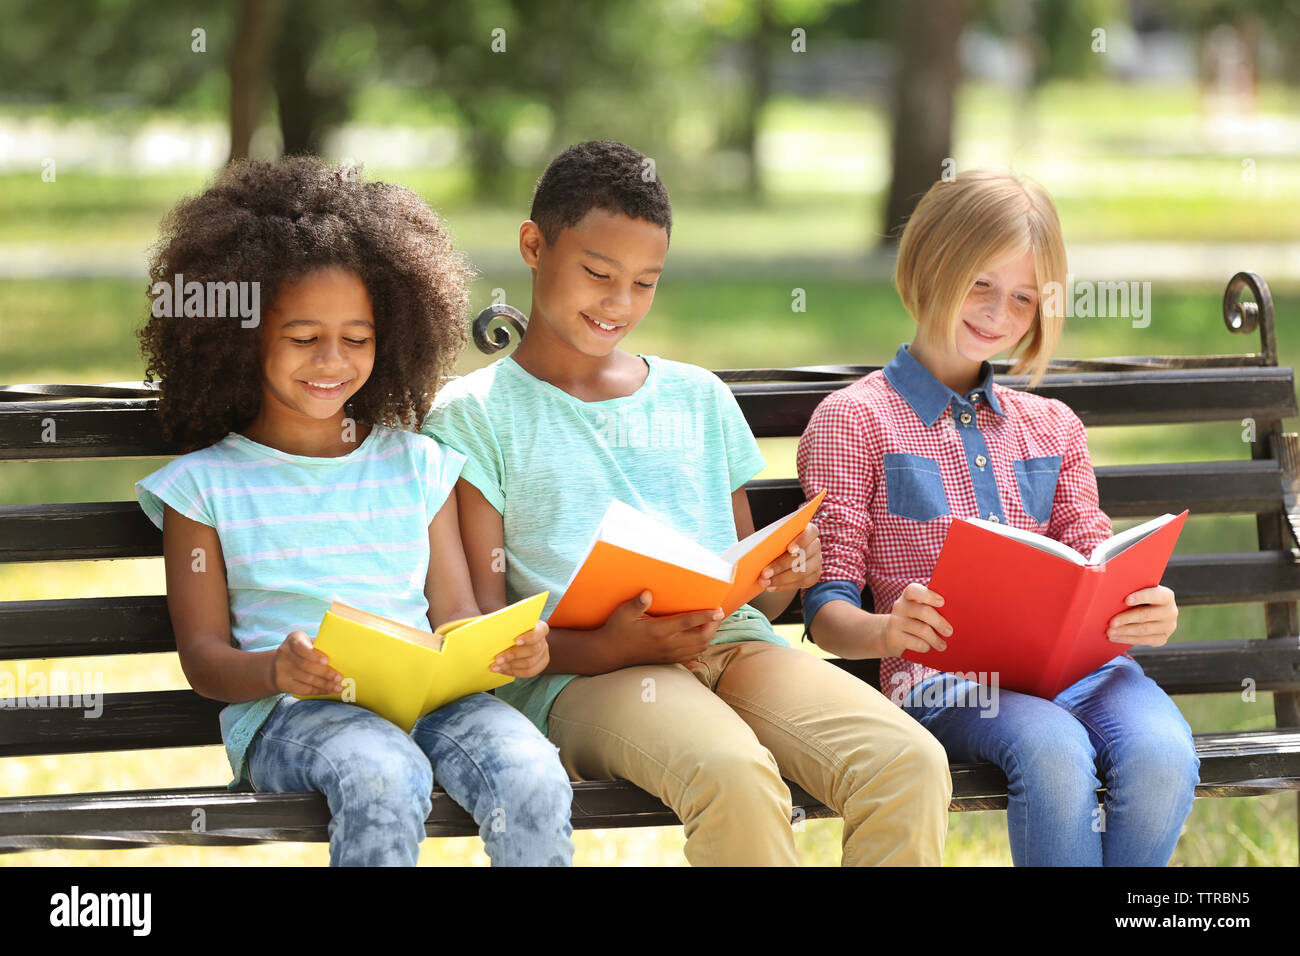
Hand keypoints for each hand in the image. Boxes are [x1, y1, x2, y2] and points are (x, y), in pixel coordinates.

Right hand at [271, 630, 343, 694]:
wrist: (278, 664)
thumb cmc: (303, 651)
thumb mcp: (308, 642)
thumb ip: (320, 645)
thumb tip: (342, 652)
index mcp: (293, 639)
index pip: (301, 647)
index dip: (314, 655)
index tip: (327, 661)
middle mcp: (284, 653)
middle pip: (306, 665)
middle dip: (325, 672)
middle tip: (339, 677)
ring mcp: (281, 669)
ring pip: (306, 679)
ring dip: (324, 684)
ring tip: (338, 687)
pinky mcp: (282, 683)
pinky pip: (303, 689)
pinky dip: (318, 691)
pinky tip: (328, 690)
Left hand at [492, 621, 549, 678]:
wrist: (514, 636)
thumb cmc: (508, 626)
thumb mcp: (505, 620)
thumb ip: (501, 621)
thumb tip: (487, 626)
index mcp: (539, 627)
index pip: (540, 631)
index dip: (529, 637)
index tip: (515, 641)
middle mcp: (543, 641)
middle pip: (533, 649)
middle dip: (513, 655)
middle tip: (497, 659)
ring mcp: (543, 654)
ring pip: (530, 663)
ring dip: (510, 666)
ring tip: (495, 667)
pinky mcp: (539, 665)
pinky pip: (529, 672)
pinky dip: (514, 672)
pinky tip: (502, 670)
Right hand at [600, 590, 723, 665]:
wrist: (610, 653)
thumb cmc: (617, 630)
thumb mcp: (623, 613)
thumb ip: (637, 603)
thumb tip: (648, 593)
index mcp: (659, 631)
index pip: (688, 622)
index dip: (705, 616)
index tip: (718, 610)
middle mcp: (667, 644)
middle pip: (700, 638)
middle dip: (713, 626)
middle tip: (717, 614)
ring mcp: (668, 654)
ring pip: (698, 648)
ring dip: (709, 637)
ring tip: (712, 624)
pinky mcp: (667, 660)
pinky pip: (691, 656)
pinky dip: (700, 647)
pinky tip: (701, 639)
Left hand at [759, 523, 821, 592]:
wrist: (785, 553)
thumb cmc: (779, 541)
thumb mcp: (777, 536)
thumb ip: (773, 539)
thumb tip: (759, 550)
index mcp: (809, 531)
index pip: (810, 533)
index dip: (801, 541)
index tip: (789, 549)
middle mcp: (815, 546)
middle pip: (802, 556)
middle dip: (781, 566)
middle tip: (764, 573)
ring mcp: (817, 562)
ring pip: (801, 573)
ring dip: (780, 579)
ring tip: (764, 582)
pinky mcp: (813, 577)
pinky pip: (800, 583)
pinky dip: (783, 586)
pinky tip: (770, 587)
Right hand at [882, 582, 950, 656]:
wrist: (891, 636)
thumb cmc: (914, 621)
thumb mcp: (920, 611)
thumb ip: (933, 609)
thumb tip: (954, 615)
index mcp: (908, 596)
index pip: (913, 590)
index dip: (928, 595)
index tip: (942, 602)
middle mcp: (900, 606)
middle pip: (923, 612)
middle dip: (939, 623)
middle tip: (949, 632)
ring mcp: (895, 622)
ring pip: (922, 630)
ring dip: (935, 639)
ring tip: (943, 645)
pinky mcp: (893, 637)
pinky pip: (915, 642)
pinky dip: (925, 646)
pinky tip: (928, 647)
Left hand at [1108, 586, 1177, 646]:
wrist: (1150, 609)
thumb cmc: (1139, 596)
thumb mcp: (1139, 589)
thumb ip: (1131, 588)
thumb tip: (1111, 588)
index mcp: (1166, 595)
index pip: (1155, 595)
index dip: (1140, 597)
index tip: (1126, 600)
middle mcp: (1170, 611)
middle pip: (1146, 615)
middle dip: (1127, 619)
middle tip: (1111, 622)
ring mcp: (1168, 627)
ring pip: (1144, 630)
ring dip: (1125, 632)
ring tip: (1110, 632)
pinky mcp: (1162, 638)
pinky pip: (1144, 641)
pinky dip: (1127, 639)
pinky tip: (1115, 638)